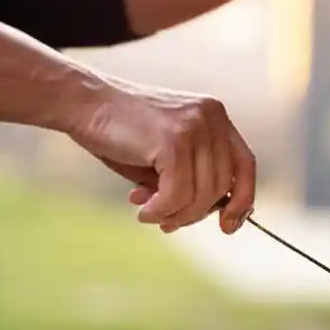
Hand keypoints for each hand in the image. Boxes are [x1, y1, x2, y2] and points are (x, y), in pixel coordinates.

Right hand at [65, 78, 255, 234]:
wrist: (83, 104)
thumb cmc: (121, 133)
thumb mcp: (168, 155)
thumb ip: (194, 177)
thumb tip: (217, 215)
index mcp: (215, 116)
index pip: (246, 165)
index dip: (242, 200)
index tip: (229, 225)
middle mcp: (211, 117)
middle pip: (223, 186)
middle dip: (194, 213)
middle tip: (167, 222)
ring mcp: (194, 126)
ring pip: (202, 195)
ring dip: (175, 215)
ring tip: (150, 214)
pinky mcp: (173, 140)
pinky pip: (178, 195)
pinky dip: (160, 211)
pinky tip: (142, 210)